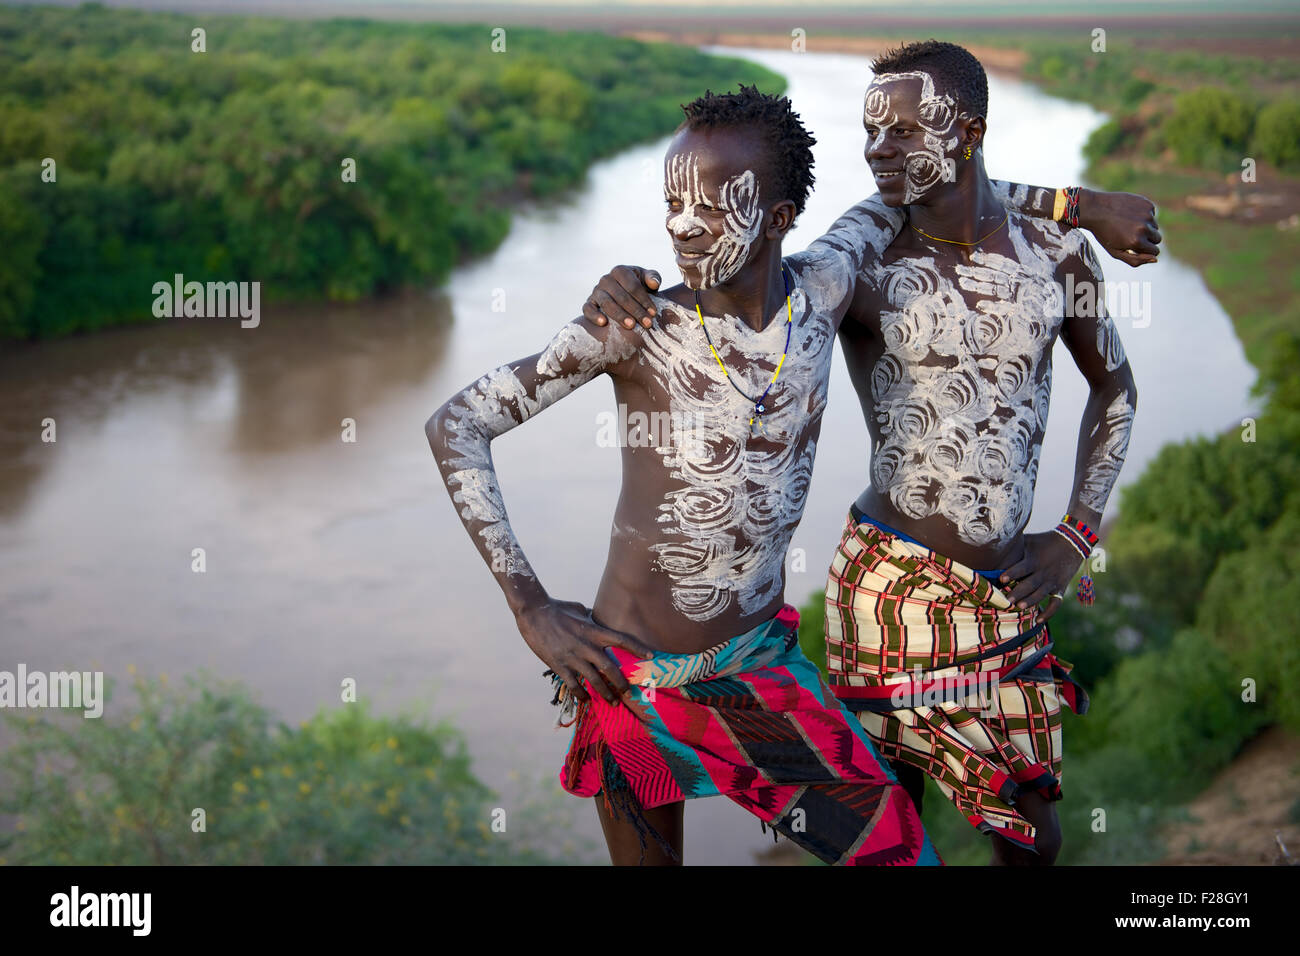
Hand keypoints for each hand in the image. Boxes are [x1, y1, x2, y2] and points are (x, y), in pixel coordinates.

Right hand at [515, 598, 654, 702]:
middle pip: (611, 668)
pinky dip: (581, 695)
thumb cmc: (558, 608)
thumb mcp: (580, 610)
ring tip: (612, 702)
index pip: (622, 640)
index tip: (651, 656)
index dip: (638, 648)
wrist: (534, 612)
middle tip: (628, 692)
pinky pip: (574, 685)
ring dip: (606, 694)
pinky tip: (586, 700)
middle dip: (622, 683)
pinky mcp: (559, 665)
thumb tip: (600, 620)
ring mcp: (573, 657)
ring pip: (595, 681)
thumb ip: (592, 619)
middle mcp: (587, 646)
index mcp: (594, 630)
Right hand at [581, 266, 661, 330]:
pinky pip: (588, 309)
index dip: (644, 299)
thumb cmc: (639, 288)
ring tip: (631, 326)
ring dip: (619, 315)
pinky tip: (603, 323)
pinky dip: (594, 315)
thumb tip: (653, 283)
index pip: (633, 286)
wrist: (624, 297)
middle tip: (647, 323)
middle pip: (621, 296)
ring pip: (606, 303)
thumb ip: (653, 277)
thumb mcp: (647, 280)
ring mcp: (596, 291)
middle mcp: (606, 279)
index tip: (654, 313)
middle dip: (636, 310)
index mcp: (620, 271)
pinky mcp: (589, 303)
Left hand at [999, 532, 1083, 623]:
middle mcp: (1043, 572)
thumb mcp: (1028, 540)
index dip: (1012, 573)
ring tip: (1020, 607)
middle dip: (1018, 592)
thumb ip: (1014, 545)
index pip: (1022, 568)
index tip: (1001, 579)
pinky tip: (1038, 620)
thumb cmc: (1044, 541)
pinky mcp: (1060, 588)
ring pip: (1041, 594)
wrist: (1072, 542)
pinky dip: (1049, 613)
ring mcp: (1052, 581)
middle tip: (1007, 600)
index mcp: (1034, 560)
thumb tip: (993, 545)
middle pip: (1030, 584)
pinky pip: (1056, 603)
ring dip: (1031, 601)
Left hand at [1078, 188, 1161, 266]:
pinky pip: (1152, 213)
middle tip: (1130, 234)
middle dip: (1147, 239)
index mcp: (1136, 242)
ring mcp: (1146, 215)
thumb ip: (1136, 260)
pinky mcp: (1147, 204)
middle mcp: (1144, 228)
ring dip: (1145, 226)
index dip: (1146, 250)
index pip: (1155, 251)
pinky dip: (1144, 214)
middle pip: (1158, 238)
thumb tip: (1156, 259)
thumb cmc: (1104, 233)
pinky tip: (1129, 213)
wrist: (1095, 209)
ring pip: (1155, 226)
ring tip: (1128, 223)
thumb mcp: (1115, 252)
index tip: (1136, 246)